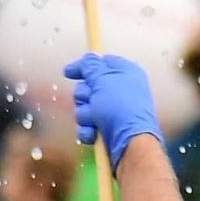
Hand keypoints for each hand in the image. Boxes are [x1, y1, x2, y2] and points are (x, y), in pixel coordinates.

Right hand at [65, 53, 162, 167]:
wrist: (129, 144)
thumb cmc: (120, 108)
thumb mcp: (104, 80)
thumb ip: (92, 66)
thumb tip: (90, 56)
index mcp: (126, 74)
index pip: (102, 63)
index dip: (85, 66)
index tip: (69, 72)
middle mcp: (121, 91)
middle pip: (88, 86)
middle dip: (84, 96)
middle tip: (92, 100)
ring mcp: (113, 112)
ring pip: (84, 107)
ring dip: (85, 114)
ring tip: (96, 120)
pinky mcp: (107, 130)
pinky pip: (87, 126)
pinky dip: (88, 130)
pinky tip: (94, 133)